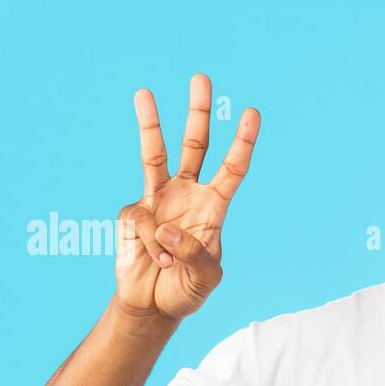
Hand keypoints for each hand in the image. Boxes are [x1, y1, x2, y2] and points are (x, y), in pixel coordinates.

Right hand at [115, 74, 260, 319]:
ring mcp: (156, 200)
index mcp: (214, 206)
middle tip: (201, 78)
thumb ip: (195, 253)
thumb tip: (165, 226)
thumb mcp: (207, 278)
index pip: (232, 169)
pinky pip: (141, 221)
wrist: (154, 307)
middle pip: (194, 146)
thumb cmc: (187, 290)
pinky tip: (157, 260)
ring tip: (144, 92)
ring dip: (150, 124)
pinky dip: (151, 244)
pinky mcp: (131, 214)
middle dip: (198, 113)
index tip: (253, 113)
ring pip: (154, 154)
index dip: (243, 142)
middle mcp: (186, 194)